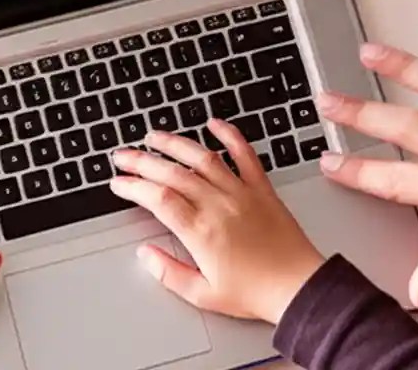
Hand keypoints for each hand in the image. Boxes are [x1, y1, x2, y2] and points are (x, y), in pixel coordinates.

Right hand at [109, 122, 325, 323]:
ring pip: (202, 157)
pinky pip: (245, 154)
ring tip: (155, 136)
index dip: (133, 186)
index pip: (157, 199)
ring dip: (175, 143)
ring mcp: (241, 193)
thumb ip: (169, 273)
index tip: (119, 183)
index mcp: (201, 232)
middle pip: (172, 173)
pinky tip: (215, 123)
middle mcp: (218, 206)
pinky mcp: (261, 188)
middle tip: (123, 155)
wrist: (298, 287)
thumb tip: (145, 255)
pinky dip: (229, 135)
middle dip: (142, 160)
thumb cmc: (254, 293)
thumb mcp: (203, 294)